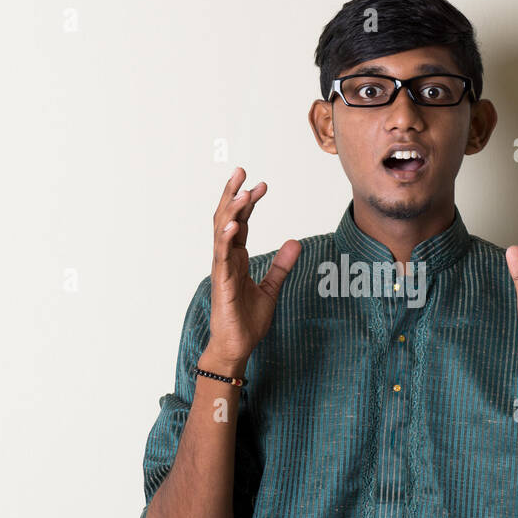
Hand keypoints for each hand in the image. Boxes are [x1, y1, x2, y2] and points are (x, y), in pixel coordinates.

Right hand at [204, 167, 300, 371]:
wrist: (237, 346)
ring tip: (241, 192)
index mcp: (236, 258)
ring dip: (231, 211)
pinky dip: (226, 240)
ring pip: (222, 233)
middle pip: (226, 219)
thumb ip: (281, 265)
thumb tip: (295, 242)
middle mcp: (226, 259)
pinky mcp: (222, 284)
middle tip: (241, 171)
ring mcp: (222, 270)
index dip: (249, 203)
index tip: (261, 184)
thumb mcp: (271, 288)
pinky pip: (222, 258)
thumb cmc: (247, 320)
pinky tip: (233, 226)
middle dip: (232, 194)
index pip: (241, 223)